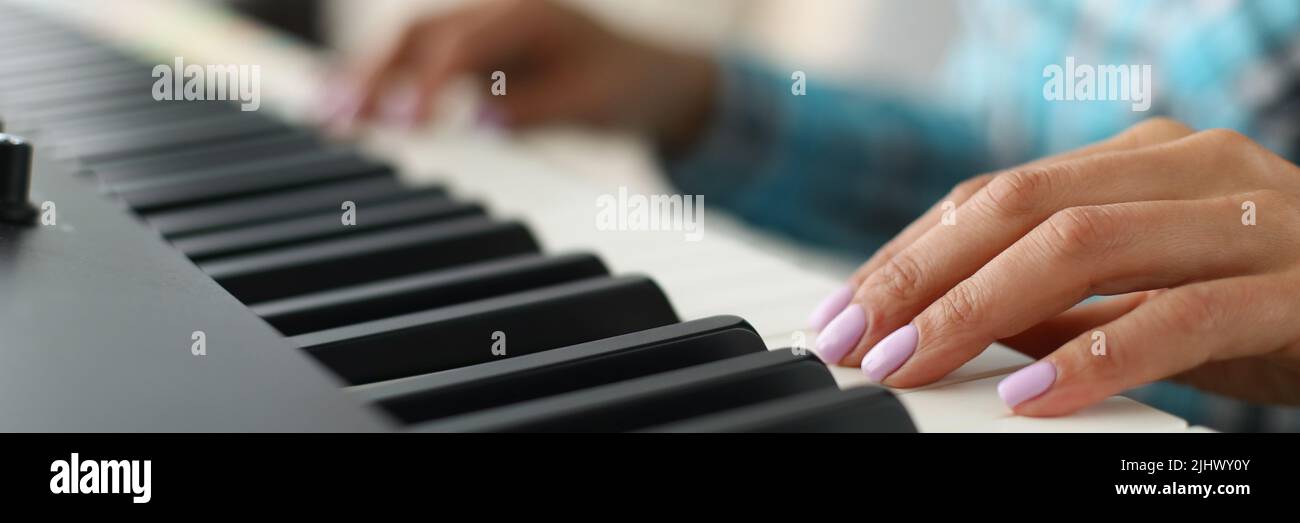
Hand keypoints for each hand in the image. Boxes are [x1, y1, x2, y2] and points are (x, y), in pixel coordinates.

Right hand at [318, 0, 715, 146]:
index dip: (427, 84)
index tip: (400, 123)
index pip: (462, 47)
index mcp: (527, 17)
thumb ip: (532, 109)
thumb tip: (475, 120)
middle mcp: (496, 13)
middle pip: (419, 35)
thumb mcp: (588, 104)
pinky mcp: (473, 50)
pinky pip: (418, 59)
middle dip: (374, 75)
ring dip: (367, 77)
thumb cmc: (623, 86)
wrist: (650, 77)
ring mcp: (481, 28)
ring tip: (325, 115)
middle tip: (336, 118)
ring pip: (410, 44)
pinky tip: (348, 103)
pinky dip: (384, 80)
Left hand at [808, 118, 1299, 415]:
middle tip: (852, 339)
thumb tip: (946, 327)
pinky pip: (1179, 316)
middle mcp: (1193, 170)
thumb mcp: (1153, 290)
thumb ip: (1062, 300)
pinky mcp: (1297, 288)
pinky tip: (1032, 398)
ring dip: (978, 310)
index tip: (842, 311)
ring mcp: (1251, 220)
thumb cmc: (1274, 300)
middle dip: (919, 275)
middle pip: (1021, 207)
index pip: (996, 195)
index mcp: (1146, 161)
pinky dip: (1094, 357)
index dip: (909, 253)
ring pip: (1083, 244)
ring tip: (910, 362)